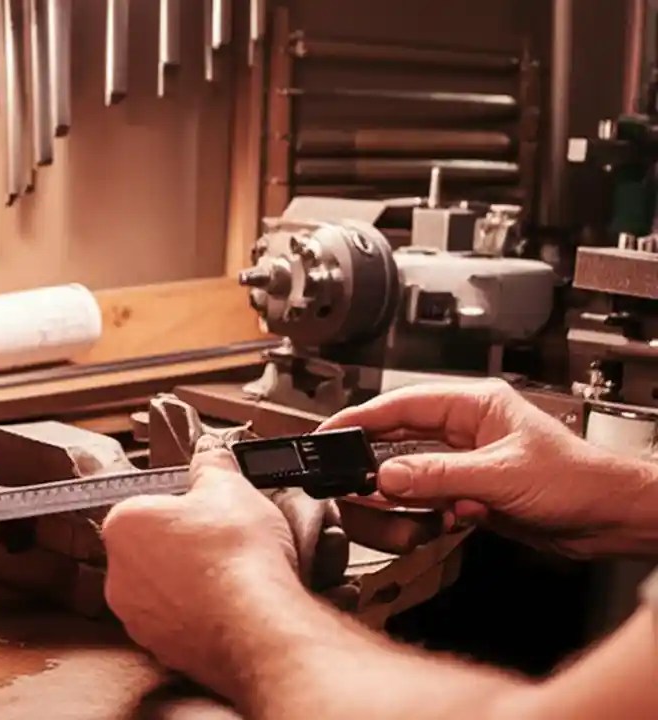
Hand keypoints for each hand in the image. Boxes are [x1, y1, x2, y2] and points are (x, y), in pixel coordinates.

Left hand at [100, 450, 298, 687]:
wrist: (258, 625)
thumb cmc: (238, 555)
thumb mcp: (230, 488)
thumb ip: (212, 466)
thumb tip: (209, 454)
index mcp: (123, 525)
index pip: (146, 506)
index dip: (182, 508)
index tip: (207, 514)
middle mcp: (118, 574)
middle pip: (151, 550)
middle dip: (182, 547)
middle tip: (220, 544)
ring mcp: (136, 616)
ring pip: (163, 589)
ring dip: (189, 583)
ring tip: (229, 578)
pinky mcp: (160, 649)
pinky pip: (177, 623)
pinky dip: (198, 616)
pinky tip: (228, 607)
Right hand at [321, 379, 657, 557]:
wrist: (610, 519)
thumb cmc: (578, 481)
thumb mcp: (501, 475)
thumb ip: (438, 475)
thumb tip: (386, 476)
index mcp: (473, 404)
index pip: (401, 404)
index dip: (360, 418)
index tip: (329, 434)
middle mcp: (464, 429)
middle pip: (397, 439)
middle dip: (377, 465)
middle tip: (350, 480)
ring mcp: (464, 461)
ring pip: (409, 475)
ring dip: (407, 496)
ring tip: (411, 509)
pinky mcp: (468, 491)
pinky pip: (427, 498)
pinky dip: (427, 512)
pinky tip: (448, 518)